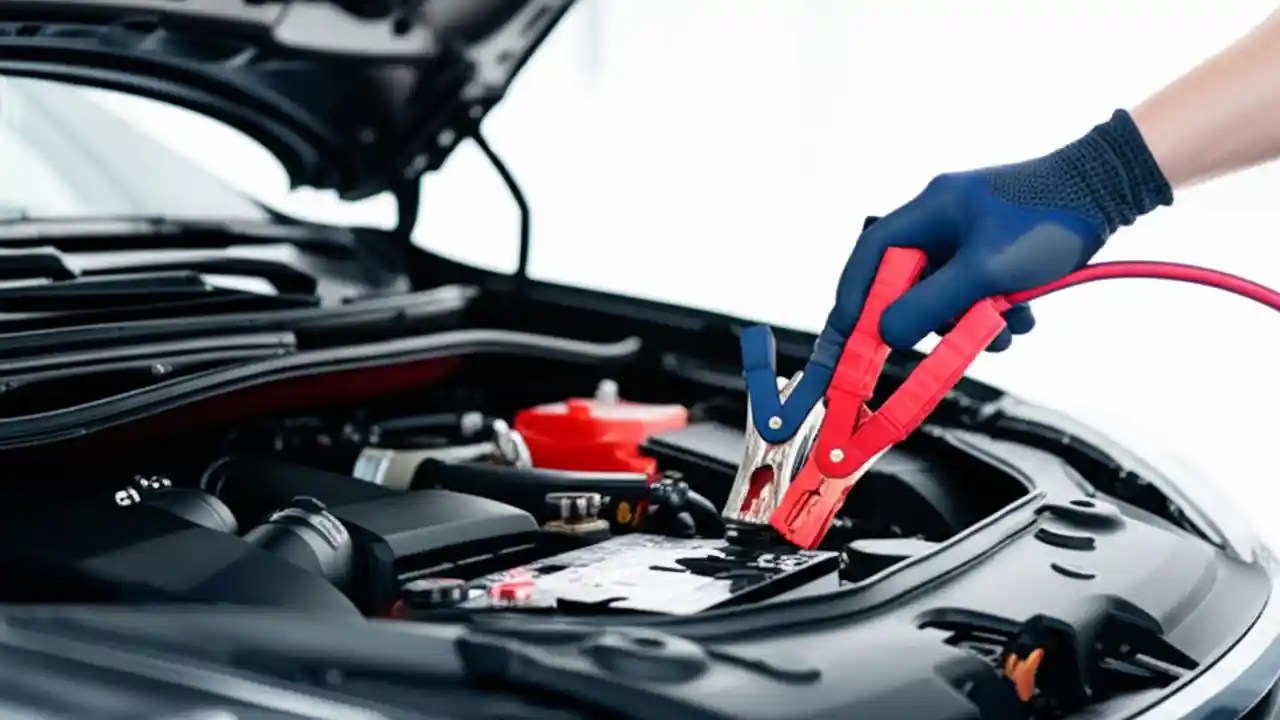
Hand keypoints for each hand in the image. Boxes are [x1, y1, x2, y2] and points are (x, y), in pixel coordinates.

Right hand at [744, 110, 1171, 441]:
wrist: (1109, 191)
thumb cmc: (1047, 219)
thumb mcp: (986, 271)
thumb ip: (930, 305)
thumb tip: (885, 334)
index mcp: (927, 212)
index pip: (869, 259)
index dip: (853, 301)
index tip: (846, 341)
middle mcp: (940, 221)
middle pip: (906, 285)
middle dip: (931, 321)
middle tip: (941, 349)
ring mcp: (967, 235)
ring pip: (946, 295)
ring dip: (970, 321)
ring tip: (1003, 328)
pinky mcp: (993, 249)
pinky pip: (975, 291)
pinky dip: (992, 311)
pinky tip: (1019, 315)